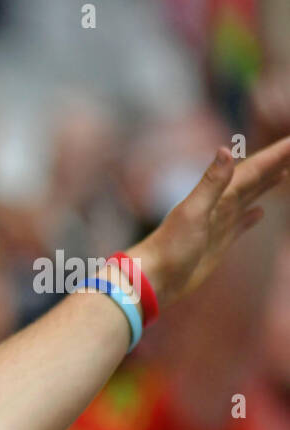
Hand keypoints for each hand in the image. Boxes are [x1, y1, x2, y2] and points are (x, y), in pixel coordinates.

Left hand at [125, 136, 289, 308]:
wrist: (153, 279)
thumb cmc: (170, 247)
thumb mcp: (193, 212)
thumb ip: (212, 183)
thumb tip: (225, 150)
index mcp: (217, 195)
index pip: (253, 169)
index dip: (275, 154)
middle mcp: (220, 206)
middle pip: (254, 179)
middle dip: (274, 163)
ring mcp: (220, 224)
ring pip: (249, 198)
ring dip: (265, 184)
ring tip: (283, 171)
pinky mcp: (219, 243)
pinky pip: (240, 224)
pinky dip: (251, 216)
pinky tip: (260, 212)